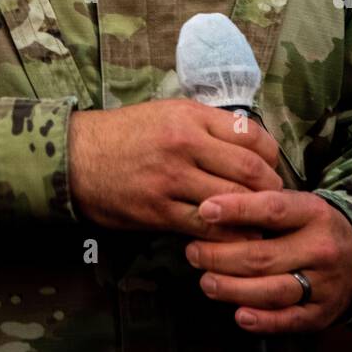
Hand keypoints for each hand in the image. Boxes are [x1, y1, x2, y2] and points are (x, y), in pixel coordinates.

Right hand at [68, 99, 282, 233]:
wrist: (77, 156)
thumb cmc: (125, 134)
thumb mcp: (166, 113)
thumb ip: (205, 125)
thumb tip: (247, 144)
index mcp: (190, 116)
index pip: (251, 135)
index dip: (271, 156)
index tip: (272, 168)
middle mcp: (184, 144)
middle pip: (249, 171)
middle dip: (270, 190)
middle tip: (273, 200)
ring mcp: (172, 179)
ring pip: (232, 202)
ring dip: (252, 217)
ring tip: (258, 222)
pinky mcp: (159, 210)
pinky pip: (206, 228)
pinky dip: (226, 236)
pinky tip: (233, 238)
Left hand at [184, 189, 351, 331]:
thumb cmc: (312, 225)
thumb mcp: (297, 203)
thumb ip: (262, 202)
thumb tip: (213, 205)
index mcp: (313, 213)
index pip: (272, 209)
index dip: (236, 209)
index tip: (205, 210)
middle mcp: (321, 248)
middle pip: (264, 256)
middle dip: (221, 256)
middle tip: (193, 252)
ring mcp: (323, 284)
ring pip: (273, 291)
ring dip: (233, 289)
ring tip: (206, 282)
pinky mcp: (322, 314)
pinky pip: (289, 320)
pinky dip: (262, 321)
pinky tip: (239, 315)